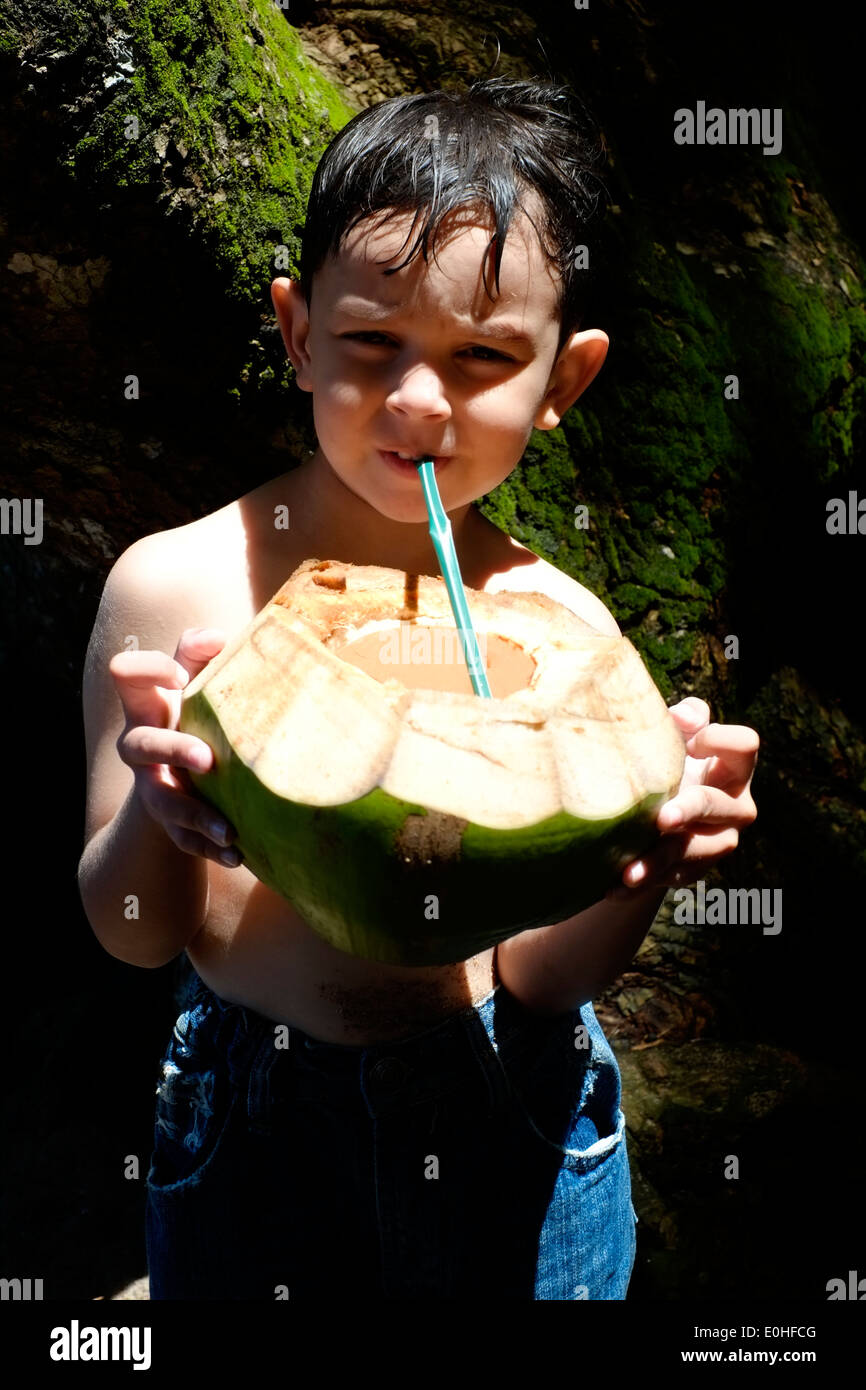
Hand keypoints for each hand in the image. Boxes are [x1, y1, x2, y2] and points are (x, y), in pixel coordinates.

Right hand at [109, 628, 241, 866]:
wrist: (183, 773)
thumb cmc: (198, 713)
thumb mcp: (199, 683)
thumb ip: (204, 655)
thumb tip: (221, 637)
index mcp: (147, 704)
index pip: (127, 674)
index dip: (148, 670)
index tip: (181, 676)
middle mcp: (141, 745)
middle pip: (141, 742)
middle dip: (172, 749)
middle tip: (208, 759)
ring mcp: (153, 785)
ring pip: (163, 801)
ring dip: (196, 815)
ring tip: (229, 828)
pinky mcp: (170, 820)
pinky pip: (184, 840)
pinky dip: (211, 849)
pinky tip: (238, 855)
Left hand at [605, 696, 758, 899]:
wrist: (647, 815)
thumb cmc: (663, 763)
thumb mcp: (671, 738)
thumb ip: (682, 719)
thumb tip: (680, 718)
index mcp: (733, 767)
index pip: (744, 744)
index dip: (717, 739)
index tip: (688, 741)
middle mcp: (735, 806)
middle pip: (717, 803)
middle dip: (690, 809)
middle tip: (662, 818)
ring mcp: (717, 842)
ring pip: (693, 850)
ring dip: (659, 861)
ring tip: (628, 871)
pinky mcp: (693, 871)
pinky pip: (669, 878)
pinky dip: (640, 884)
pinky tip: (614, 889)